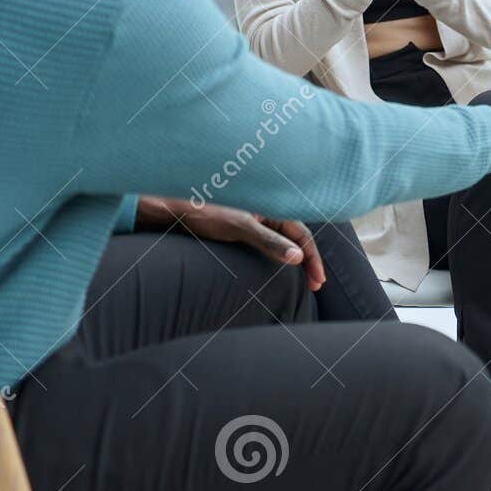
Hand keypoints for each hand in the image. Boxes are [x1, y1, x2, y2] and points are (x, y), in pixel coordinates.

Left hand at [135, 195, 325, 290]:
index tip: (318, 281)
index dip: (312, 258)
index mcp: (271, 206)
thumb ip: (270, 242)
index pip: (302, 234)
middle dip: (309, 260)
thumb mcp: (239, 228)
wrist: (172, 210)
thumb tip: (298, 258)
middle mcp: (266, 211)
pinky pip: (271, 243)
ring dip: (297, 259)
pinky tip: (282, 267)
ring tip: (306, 280)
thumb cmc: (204, 213)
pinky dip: (281, 256)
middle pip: (297, 237)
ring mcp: (255, 220)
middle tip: (316, 285)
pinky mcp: (243, 229)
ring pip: (285, 240)